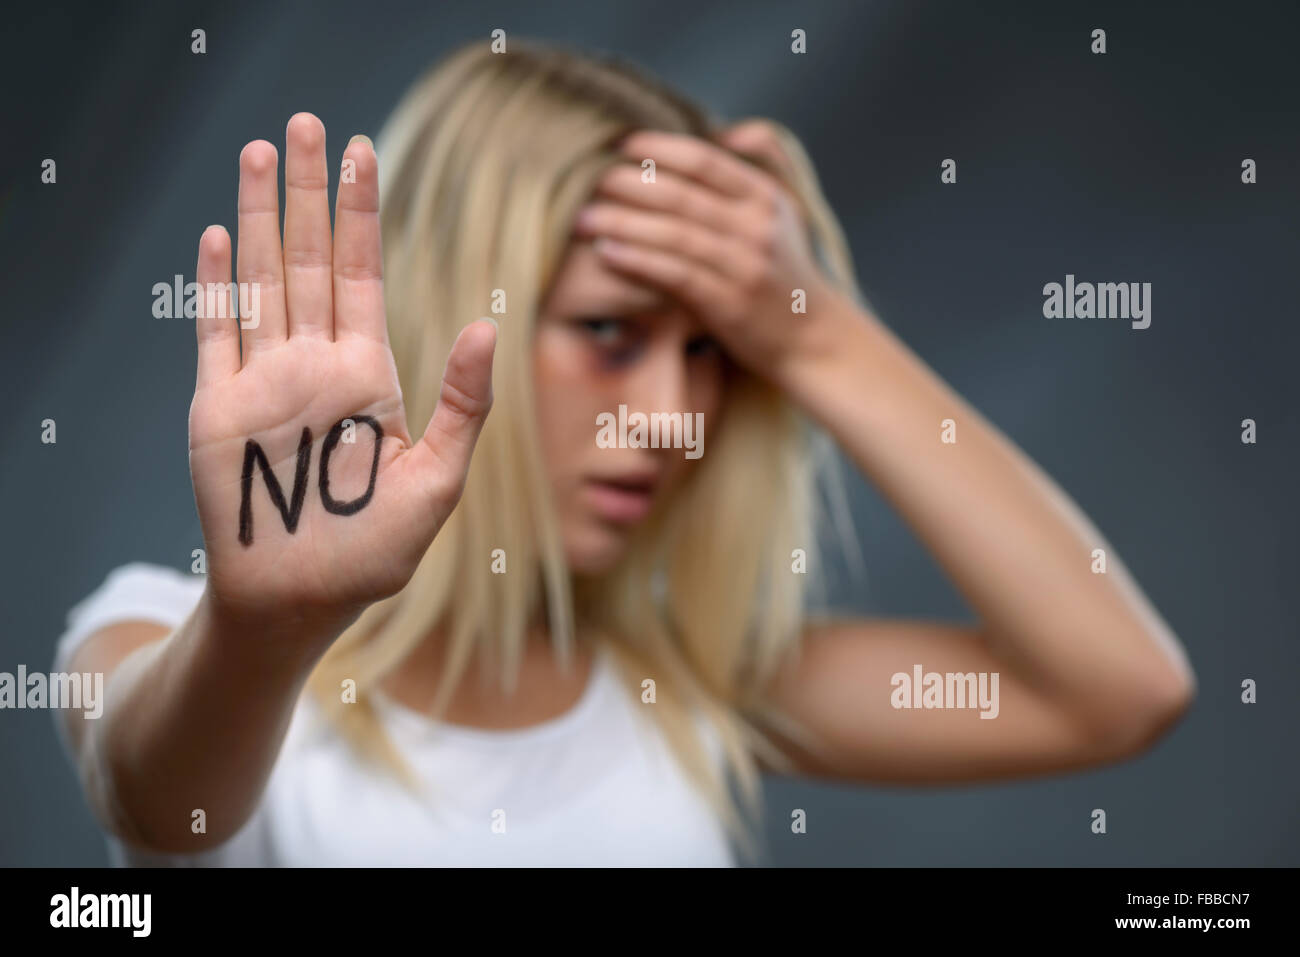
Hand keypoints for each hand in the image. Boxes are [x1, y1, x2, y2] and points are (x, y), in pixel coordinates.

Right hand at [188, 113, 493, 637]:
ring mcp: (264, 381)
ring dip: (259, 215)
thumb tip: (485, 325)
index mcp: (367, 375)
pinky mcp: (218, 406)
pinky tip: (222, 236)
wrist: (298, 602)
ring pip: (262, 279)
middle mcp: (315, 365)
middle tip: (309, 124)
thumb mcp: (437, 482)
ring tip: (260, 152)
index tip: (365, 153)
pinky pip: (217, 332)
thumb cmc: (373, 553)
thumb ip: (463, 405)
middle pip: (311, 259)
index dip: (362, 214)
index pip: (364, 275)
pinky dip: (218, 284)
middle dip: (310, 192)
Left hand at [571, 121, 853, 383]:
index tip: (619, 144)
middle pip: (680, 195)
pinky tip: (607, 253)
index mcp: (765, 199)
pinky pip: (675, 275)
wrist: (815, 339)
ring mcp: (743, 266)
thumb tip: (727, 131)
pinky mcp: (729, 304)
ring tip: (581, 218)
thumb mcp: (790, 212)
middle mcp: (756, 227)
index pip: (705, 161)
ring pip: (673, 234)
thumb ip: (767, 163)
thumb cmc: (789, 274)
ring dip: (622, 222)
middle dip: (627, 184)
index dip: (658, 148)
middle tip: (585, 179)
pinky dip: (639, 261)